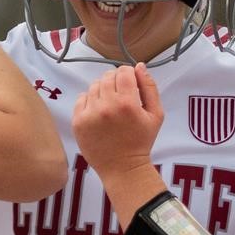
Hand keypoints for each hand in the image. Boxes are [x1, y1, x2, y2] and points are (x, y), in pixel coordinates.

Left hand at [72, 64, 162, 179]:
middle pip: (107, 77)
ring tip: (110, 106)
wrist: (123, 168)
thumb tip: (139, 66)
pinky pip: (81, 99)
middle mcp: (106, 106)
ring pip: (94, 86)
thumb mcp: (155, 114)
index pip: (123, 72)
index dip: (128, 74)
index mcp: (127, 103)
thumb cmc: (141, 141)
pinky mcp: (78, 122)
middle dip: (115, 82)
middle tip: (121, 96)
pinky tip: (99, 112)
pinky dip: (90, 101)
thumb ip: (149, 87)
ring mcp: (90, 114)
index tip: (130, 84)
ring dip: (102, 91)